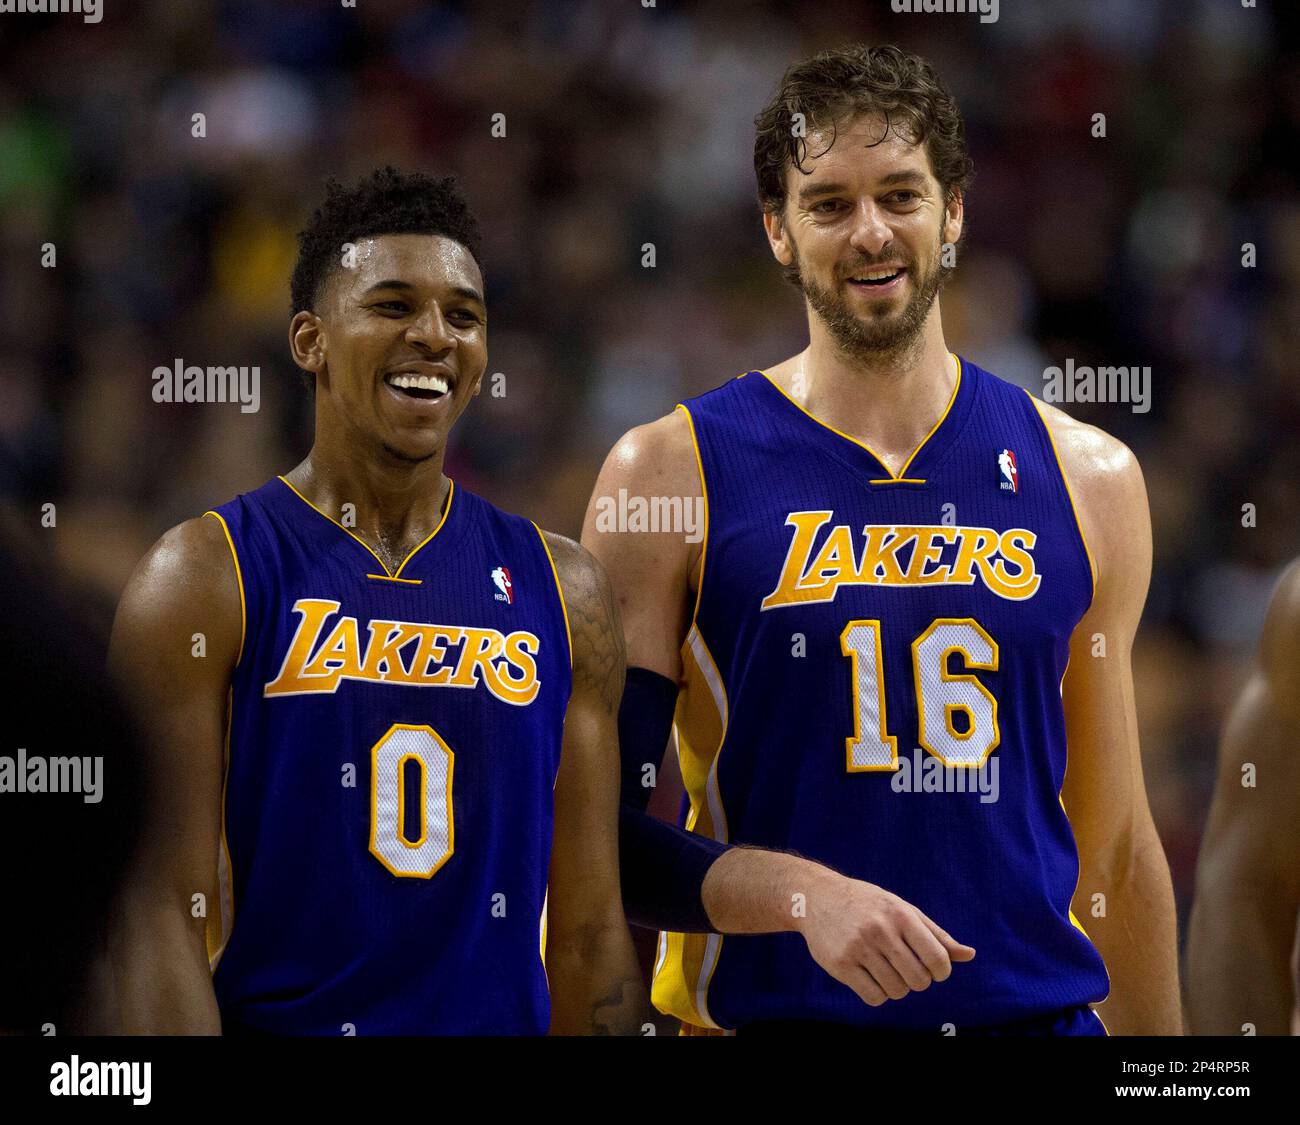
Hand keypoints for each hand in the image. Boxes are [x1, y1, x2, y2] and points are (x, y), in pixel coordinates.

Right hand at [796, 870, 975, 1006]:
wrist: (815, 897)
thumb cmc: (868, 904)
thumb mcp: (903, 910)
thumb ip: (936, 935)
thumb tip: (970, 955)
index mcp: (901, 915)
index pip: (937, 959)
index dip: (941, 972)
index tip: (932, 969)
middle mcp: (880, 930)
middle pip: (919, 980)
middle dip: (918, 981)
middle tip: (907, 969)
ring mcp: (858, 948)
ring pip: (897, 991)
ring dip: (897, 987)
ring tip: (886, 970)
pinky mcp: (840, 965)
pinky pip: (874, 997)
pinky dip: (878, 994)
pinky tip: (871, 978)